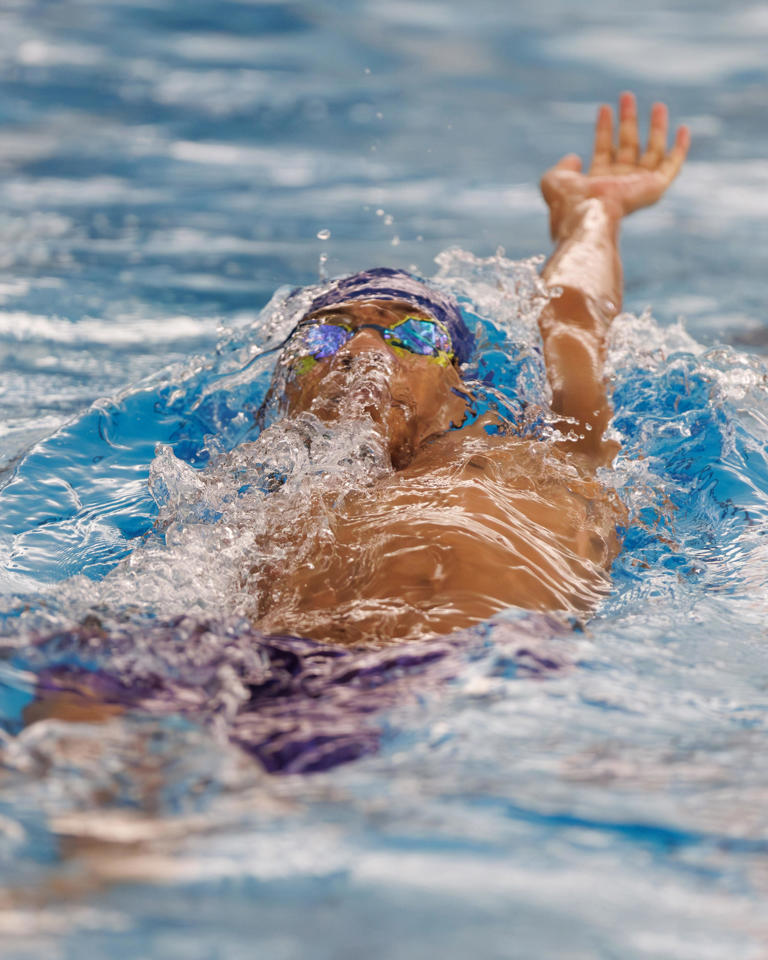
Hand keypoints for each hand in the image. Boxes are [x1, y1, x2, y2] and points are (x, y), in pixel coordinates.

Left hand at [541, 92, 689, 238]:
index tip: (603, 108)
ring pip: (652, 153)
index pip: (604, 151)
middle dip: (628, 121)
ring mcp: (638, 187)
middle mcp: (619, 185)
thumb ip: (562, 167)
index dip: (603, 129)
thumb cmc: (567, 201)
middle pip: (628, 147)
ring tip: (657, 105)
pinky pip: (671, 167)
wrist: (586, 215)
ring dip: (656, 128)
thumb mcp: (554, 180)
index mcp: (597, 184)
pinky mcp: (654, 188)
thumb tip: (575, 157)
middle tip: (626, 96)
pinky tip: (683, 129)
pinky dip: (680, 149)